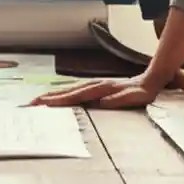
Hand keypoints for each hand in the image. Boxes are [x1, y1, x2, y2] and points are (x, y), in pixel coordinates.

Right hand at [32, 73, 166, 108]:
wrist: (151, 80)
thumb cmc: (143, 91)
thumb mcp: (136, 97)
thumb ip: (119, 100)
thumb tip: (102, 102)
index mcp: (101, 88)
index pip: (76, 95)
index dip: (60, 100)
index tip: (44, 104)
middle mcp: (95, 85)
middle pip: (68, 92)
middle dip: (49, 98)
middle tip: (31, 104)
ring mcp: (94, 85)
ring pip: (70, 90)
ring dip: (54, 96)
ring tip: (38, 101)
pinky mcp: (96, 88)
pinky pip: (75, 91)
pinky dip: (63, 94)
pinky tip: (57, 98)